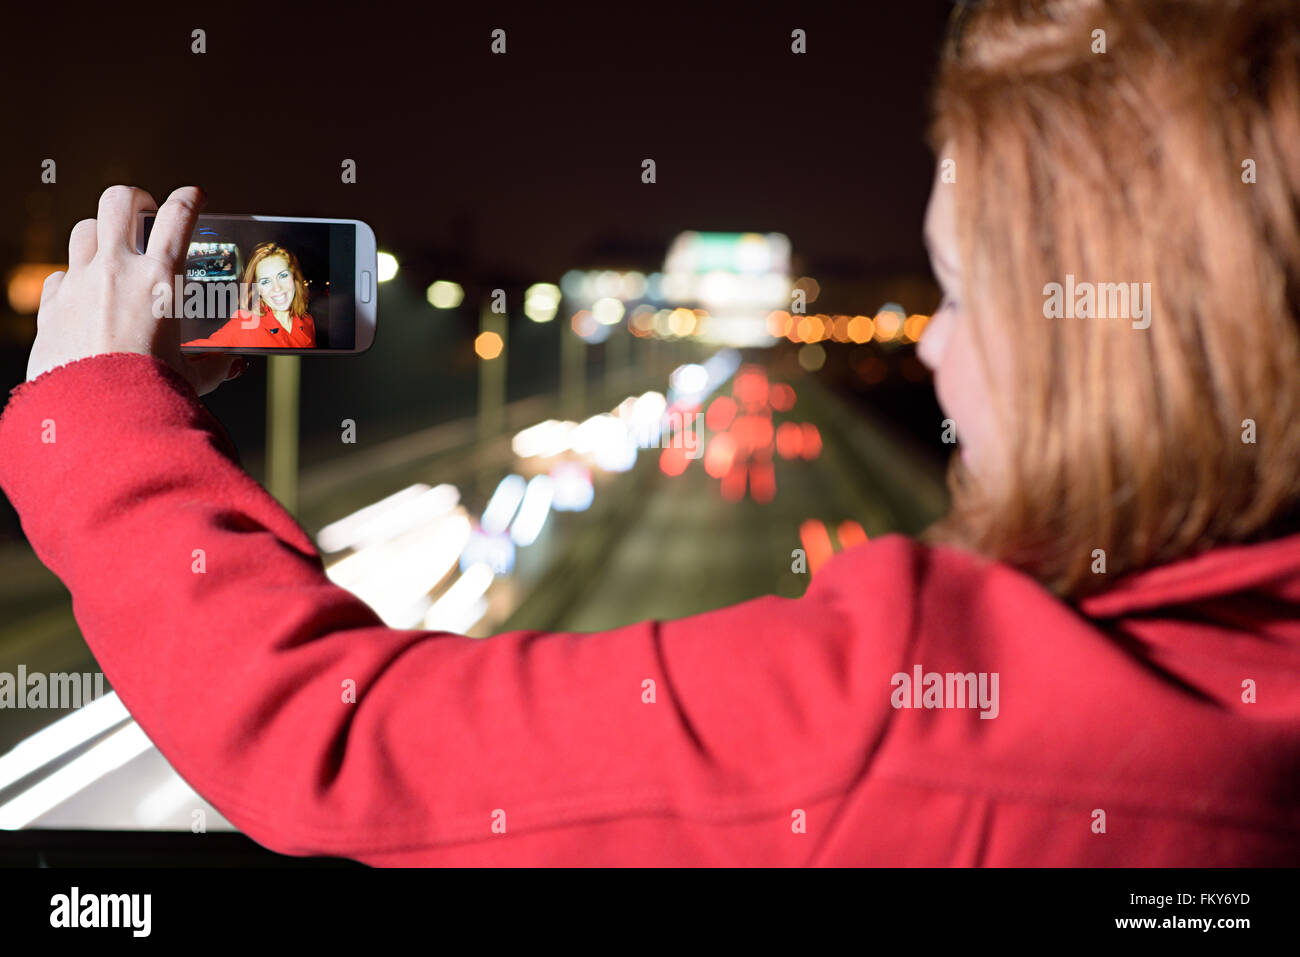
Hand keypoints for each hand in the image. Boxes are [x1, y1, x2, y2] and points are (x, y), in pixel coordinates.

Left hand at [27, 185, 242, 395]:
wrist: (99, 418)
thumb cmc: (152, 397)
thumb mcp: (194, 376)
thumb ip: (215, 363)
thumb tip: (233, 363)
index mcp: (162, 281)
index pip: (179, 215)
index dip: (190, 198)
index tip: (194, 196)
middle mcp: (118, 271)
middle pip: (119, 200)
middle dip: (135, 200)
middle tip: (144, 213)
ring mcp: (80, 283)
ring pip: (84, 229)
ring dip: (100, 235)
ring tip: (112, 253)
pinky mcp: (51, 305)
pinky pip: (60, 274)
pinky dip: (73, 279)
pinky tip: (85, 298)